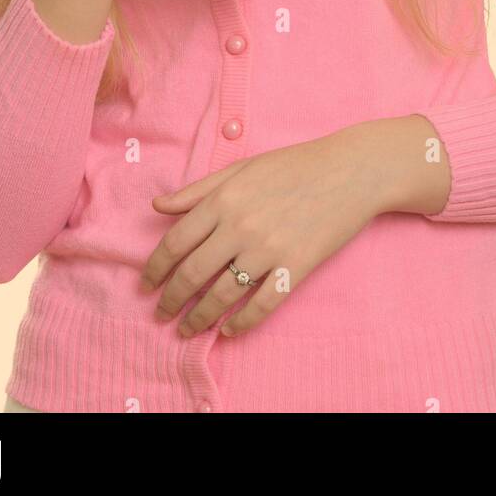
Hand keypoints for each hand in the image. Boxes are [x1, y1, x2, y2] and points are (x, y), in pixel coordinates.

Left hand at [138, 124, 390, 338]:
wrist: (349, 172)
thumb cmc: (294, 166)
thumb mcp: (241, 168)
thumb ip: (198, 190)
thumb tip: (158, 206)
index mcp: (224, 199)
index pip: (176, 242)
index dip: (155, 268)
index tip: (146, 285)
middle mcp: (240, 226)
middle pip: (192, 274)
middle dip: (171, 300)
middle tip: (161, 314)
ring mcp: (269, 249)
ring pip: (222, 295)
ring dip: (199, 318)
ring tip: (188, 329)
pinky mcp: (295, 267)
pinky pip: (261, 305)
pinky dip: (241, 323)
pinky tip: (229, 330)